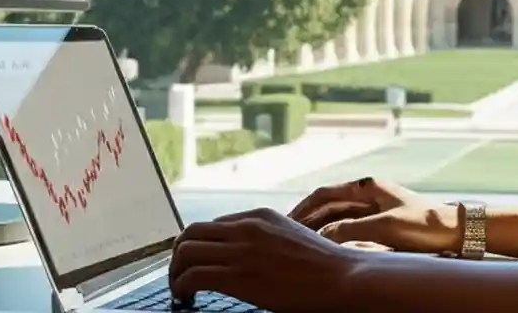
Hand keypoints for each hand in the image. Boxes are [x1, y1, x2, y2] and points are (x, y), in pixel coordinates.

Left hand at [169, 207, 364, 311]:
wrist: (342, 278)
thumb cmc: (325, 266)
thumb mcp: (293, 238)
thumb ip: (268, 240)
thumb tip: (251, 256)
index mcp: (259, 216)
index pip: (213, 225)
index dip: (202, 246)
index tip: (200, 264)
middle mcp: (246, 227)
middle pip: (191, 232)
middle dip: (179, 255)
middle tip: (179, 275)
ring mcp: (241, 249)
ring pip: (185, 251)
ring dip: (175, 272)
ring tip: (180, 291)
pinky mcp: (238, 276)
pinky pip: (193, 276)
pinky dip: (181, 288)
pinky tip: (186, 301)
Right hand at [288, 177, 460, 254]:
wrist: (455, 232)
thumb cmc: (423, 224)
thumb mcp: (384, 227)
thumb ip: (350, 230)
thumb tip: (321, 235)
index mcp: (368, 186)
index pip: (324, 194)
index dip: (303, 207)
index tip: (286, 221)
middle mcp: (369, 195)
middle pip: (329, 206)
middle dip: (308, 219)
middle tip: (288, 235)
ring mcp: (375, 209)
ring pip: (338, 218)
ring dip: (320, 229)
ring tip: (303, 243)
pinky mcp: (382, 225)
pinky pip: (350, 229)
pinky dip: (335, 237)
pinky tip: (327, 248)